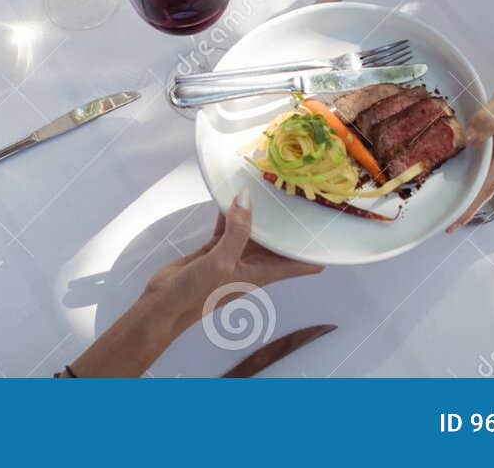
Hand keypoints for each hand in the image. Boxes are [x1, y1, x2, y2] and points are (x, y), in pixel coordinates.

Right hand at [144, 192, 322, 329]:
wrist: (163, 306)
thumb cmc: (197, 293)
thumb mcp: (222, 261)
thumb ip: (237, 230)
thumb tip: (246, 197)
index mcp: (263, 273)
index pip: (300, 264)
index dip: (317, 250)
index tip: (330, 228)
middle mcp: (252, 264)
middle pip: (278, 242)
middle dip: (288, 222)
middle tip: (299, 191)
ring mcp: (232, 257)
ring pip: (251, 231)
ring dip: (257, 213)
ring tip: (267, 186)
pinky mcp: (213, 251)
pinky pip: (227, 228)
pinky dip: (229, 213)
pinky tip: (230, 195)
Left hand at [448, 56, 493, 229]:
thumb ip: (488, 117)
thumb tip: (469, 139)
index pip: (486, 186)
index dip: (468, 207)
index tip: (452, 225)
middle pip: (484, 178)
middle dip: (462, 189)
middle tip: (435, 196)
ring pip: (489, 163)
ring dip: (470, 167)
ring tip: (444, 169)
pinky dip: (481, 152)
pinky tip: (467, 143)